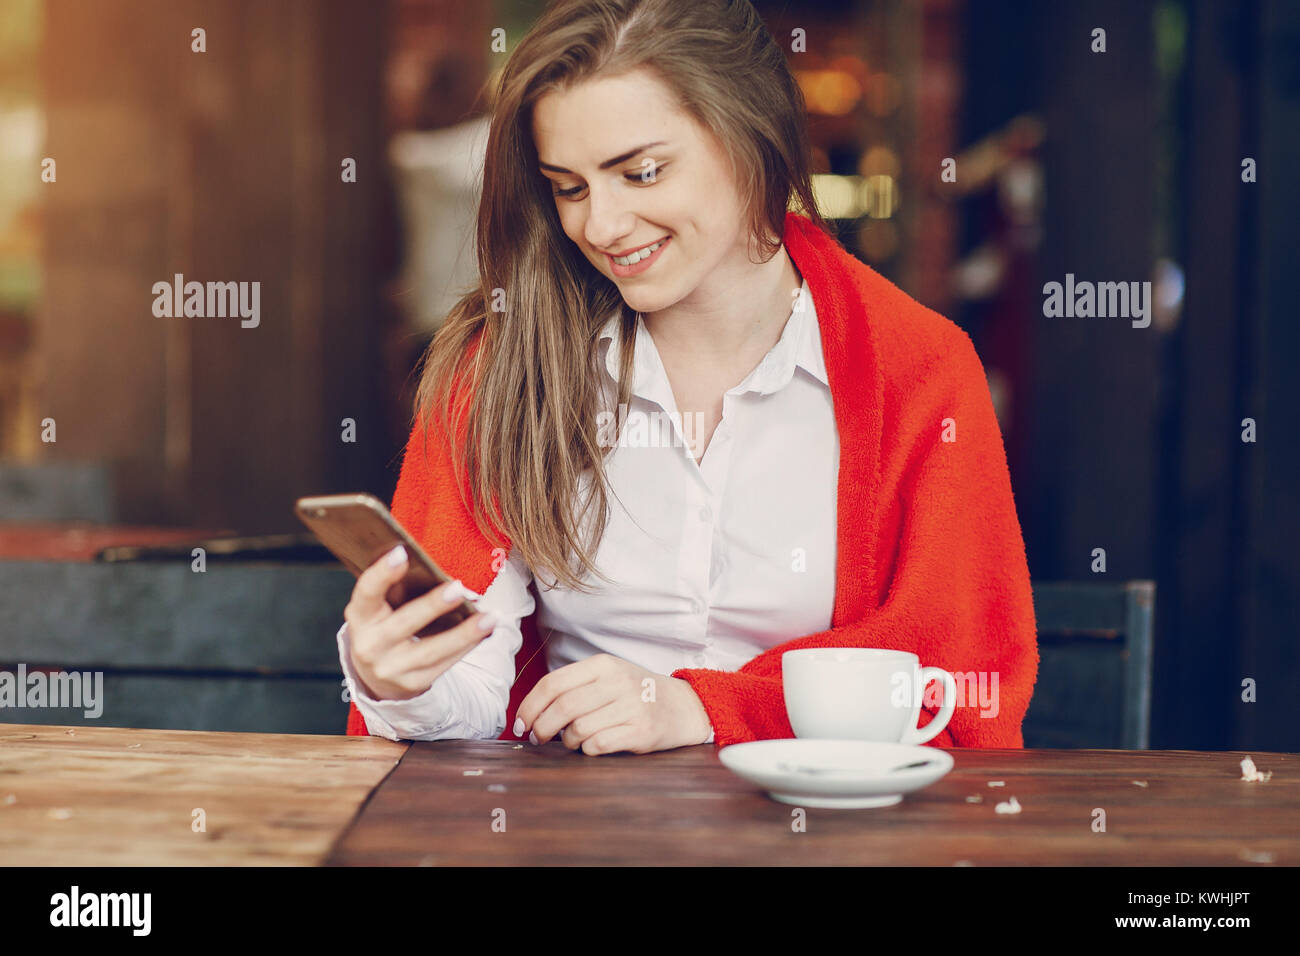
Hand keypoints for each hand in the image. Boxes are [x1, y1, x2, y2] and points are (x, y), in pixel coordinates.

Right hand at [344, 545, 497, 700]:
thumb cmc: (385, 625)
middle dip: (432, 606)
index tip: (401, 552)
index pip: (366, 592)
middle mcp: (369, 645)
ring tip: (489, 617)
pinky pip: (444, 664)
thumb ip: (397, 589)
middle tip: (458, 588)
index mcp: (359, 617)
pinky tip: (486, 632)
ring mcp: (390, 668)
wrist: (378, 674)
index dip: (382, 573)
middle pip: (403, 624)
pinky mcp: (412, 684)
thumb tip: (436, 568)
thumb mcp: (380, 608)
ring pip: (431, 650)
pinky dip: (467, 646)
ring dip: (463, 633)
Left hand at [515, 653, 711, 754]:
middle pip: (562, 707)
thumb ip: (575, 687)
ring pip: (578, 729)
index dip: (530, 706)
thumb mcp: (608, 677)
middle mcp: (617, 682)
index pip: (553, 683)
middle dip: (541, 727)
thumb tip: (531, 712)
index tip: (520, 723)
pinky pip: (598, 745)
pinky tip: (592, 747)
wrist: (683, 707)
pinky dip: (587, 750)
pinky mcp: (642, 731)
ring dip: (567, 741)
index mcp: (603, 665)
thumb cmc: (636, 694)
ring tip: (572, 741)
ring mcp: (631, 706)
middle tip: (537, 738)